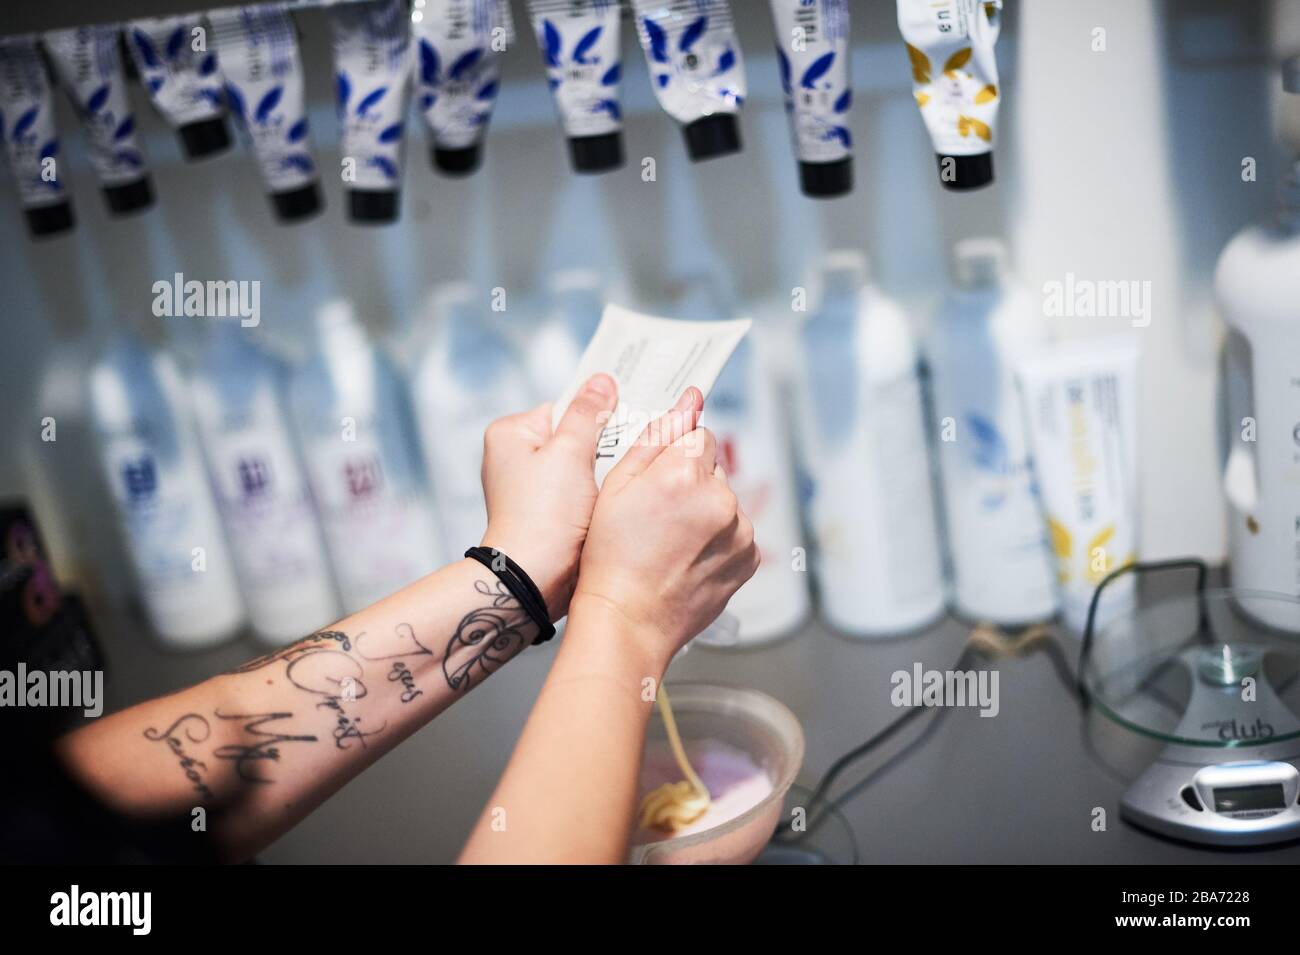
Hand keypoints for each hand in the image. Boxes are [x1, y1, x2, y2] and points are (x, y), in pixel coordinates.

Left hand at [478, 373, 616, 620]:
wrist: (534, 580)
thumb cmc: (543, 517)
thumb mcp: (570, 453)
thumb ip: (588, 414)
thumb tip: (602, 381)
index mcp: (512, 434)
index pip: (566, 407)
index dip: (599, 412)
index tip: (630, 412)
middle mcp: (516, 458)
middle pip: (576, 435)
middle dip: (603, 444)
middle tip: (629, 450)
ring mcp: (531, 487)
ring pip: (582, 464)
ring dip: (603, 472)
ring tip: (619, 480)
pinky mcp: (548, 512)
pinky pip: (581, 490)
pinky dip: (598, 494)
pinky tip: (611, 501)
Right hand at [571, 387, 759, 668]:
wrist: (629, 620)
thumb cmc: (612, 557)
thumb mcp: (616, 486)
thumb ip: (656, 437)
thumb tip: (689, 401)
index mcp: (686, 473)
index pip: (698, 434)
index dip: (674, 454)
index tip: (659, 477)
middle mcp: (721, 499)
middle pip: (713, 467)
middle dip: (690, 482)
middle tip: (657, 515)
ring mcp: (740, 531)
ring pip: (725, 501)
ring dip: (705, 511)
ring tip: (670, 542)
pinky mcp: (749, 557)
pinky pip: (736, 531)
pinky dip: (717, 539)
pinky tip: (687, 557)